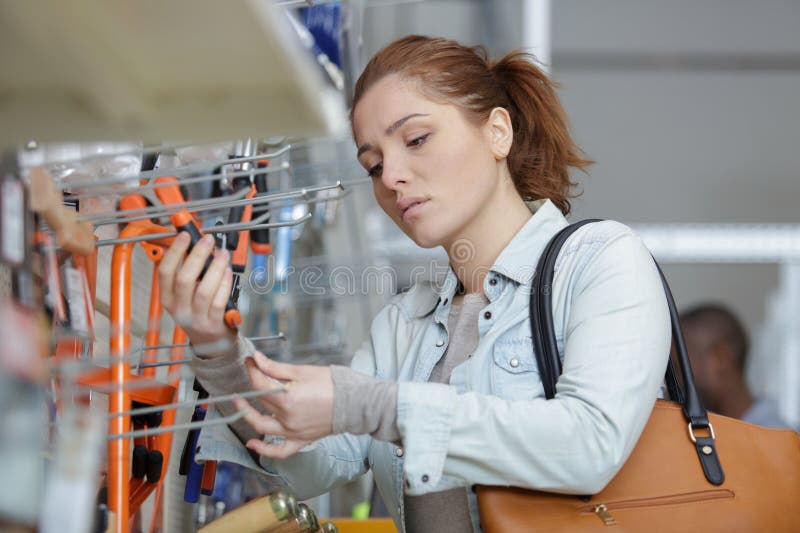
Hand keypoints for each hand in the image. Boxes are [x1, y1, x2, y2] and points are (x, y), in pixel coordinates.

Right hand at [158, 231, 236, 353]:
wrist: (211, 341)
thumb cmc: (199, 311)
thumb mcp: (186, 295)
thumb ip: (189, 273)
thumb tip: (198, 244)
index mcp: (168, 299)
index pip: (165, 272)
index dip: (174, 252)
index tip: (185, 236)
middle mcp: (179, 309)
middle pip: (184, 279)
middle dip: (197, 256)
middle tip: (208, 241)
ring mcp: (196, 318)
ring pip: (203, 290)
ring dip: (215, 268)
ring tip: (222, 254)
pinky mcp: (213, 323)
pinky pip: (219, 300)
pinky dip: (224, 283)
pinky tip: (227, 272)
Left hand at [233, 351, 333, 458]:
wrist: (355, 402)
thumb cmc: (334, 384)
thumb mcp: (302, 371)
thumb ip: (275, 368)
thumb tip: (256, 359)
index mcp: (288, 399)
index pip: (259, 385)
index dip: (252, 370)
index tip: (251, 361)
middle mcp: (288, 418)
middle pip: (260, 402)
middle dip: (252, 385)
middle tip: (250, 374)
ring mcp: (293, 432)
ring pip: (262, 427)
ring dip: (247, 415)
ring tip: (239, 404)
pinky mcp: (301, 440)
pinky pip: (279, 451)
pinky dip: (264, 450)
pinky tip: (253, 444)